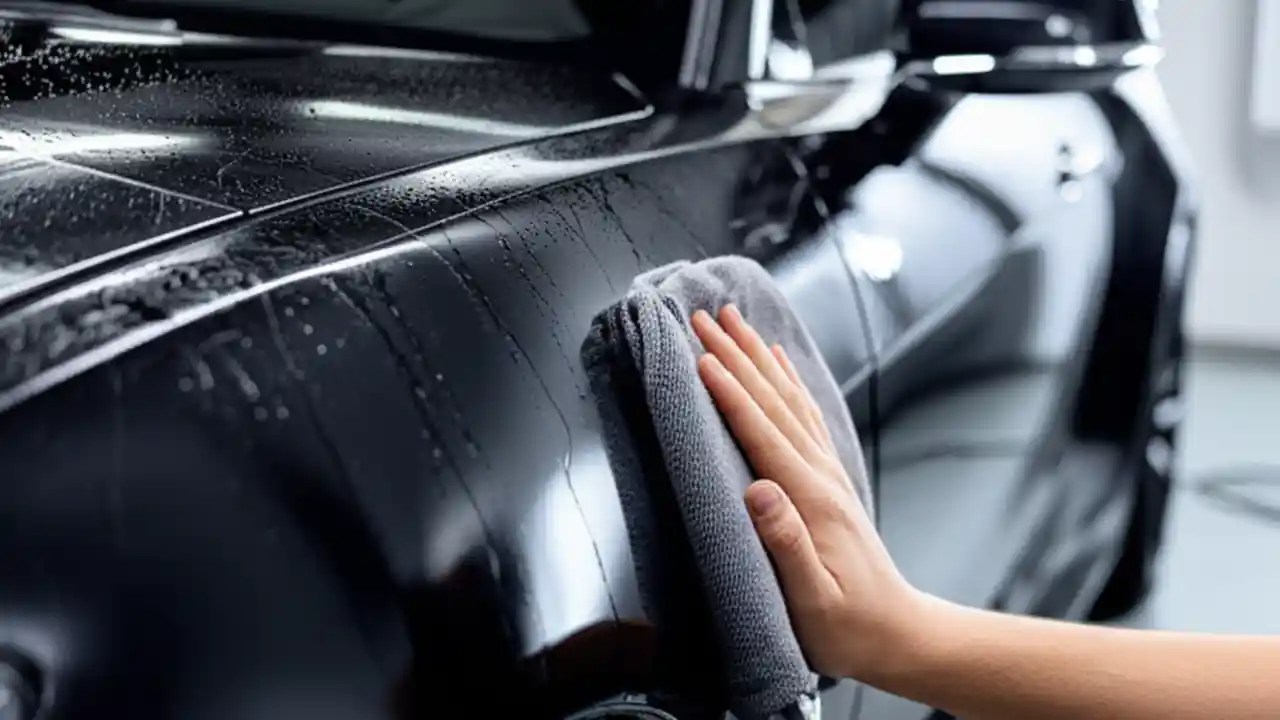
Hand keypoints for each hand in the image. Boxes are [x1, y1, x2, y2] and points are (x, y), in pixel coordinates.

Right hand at [692, 305, 928, 682]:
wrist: (898, 634)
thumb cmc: (849, 628)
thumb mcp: (813, 599)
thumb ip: (786, 544)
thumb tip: (759, 490)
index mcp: (812, 500)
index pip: (763, 433)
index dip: (730, 393)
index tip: (699, 356)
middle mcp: (822, 476)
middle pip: (773, 402)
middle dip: (736, 355)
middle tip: (704, 315)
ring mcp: (827, 474)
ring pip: (788, 399)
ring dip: (757, 356)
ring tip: (734, 319)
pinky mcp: (828, 479)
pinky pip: (803, 415)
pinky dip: (786, 381)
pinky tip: (775, 361)